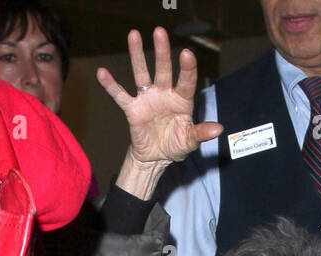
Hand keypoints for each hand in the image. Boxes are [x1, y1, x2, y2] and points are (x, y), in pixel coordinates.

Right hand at [97, 28, 222, 195]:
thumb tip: (218, 128)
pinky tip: (102, 73)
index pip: (186, 81)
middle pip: (163, 70)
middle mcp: (164, 94)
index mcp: (181, 100)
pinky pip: (120, 95)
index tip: (187, 54)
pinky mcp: (133, 109)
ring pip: (142, 74)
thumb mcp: (190, 141)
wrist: (156, 157)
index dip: (187, 68)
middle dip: (162, 52)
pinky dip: (111, 85)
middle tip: (160, 33)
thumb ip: (201, 133)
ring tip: (134, 35)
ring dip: (137, 55)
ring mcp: (147, 99)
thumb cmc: (175, 144)